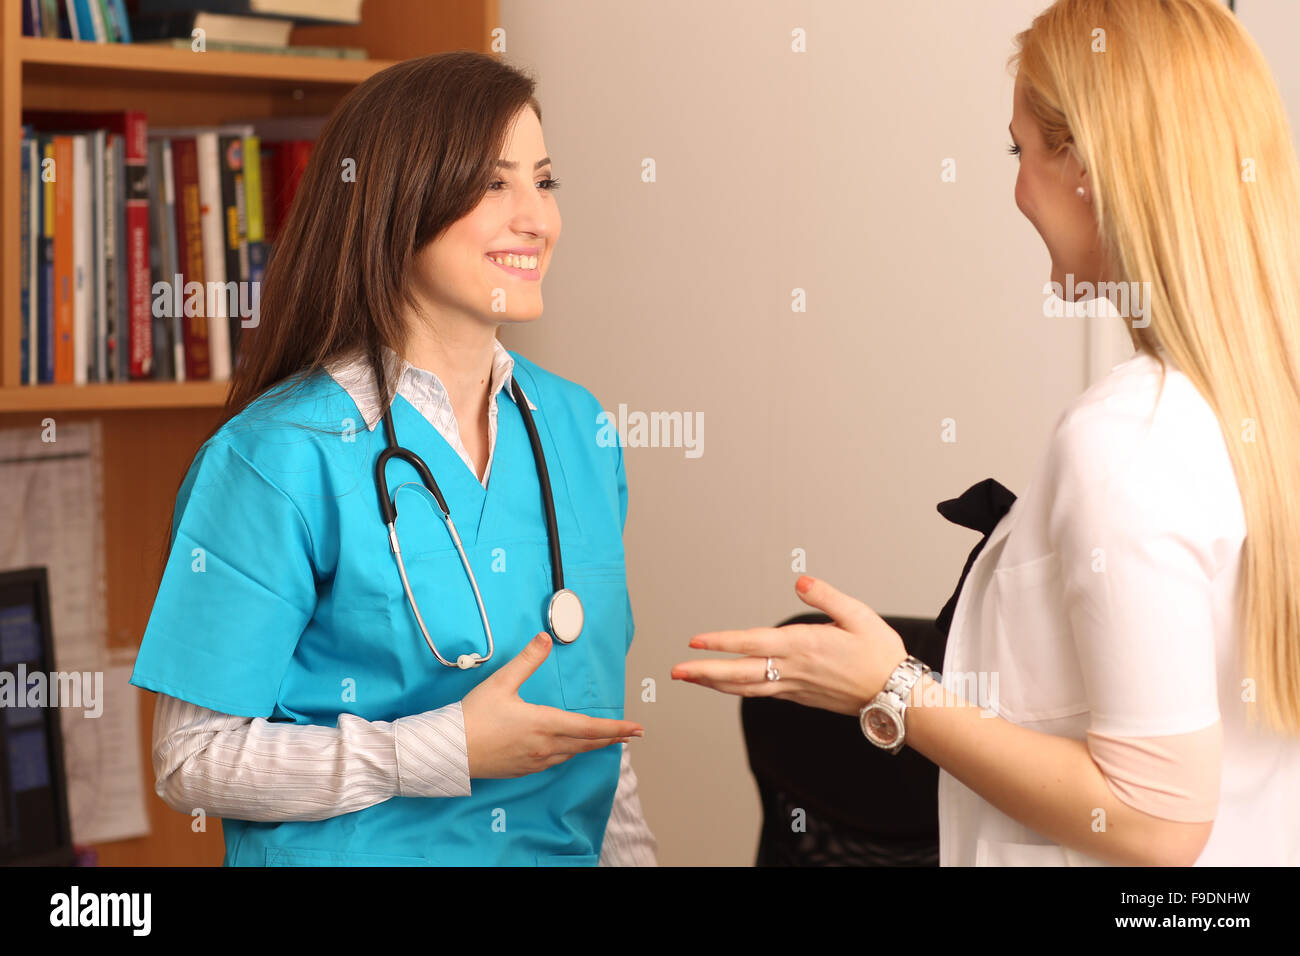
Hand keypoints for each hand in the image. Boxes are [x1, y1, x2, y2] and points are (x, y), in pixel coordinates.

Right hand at [462, 632, 642, 778]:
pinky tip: (569, 750)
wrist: (449, 750)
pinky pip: (555, 762)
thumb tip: (545, 638)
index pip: (589, 728)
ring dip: (592, 746)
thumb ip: (527, 660)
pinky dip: (570, 754)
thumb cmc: (473, 716)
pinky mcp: (524, 769)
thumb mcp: (501, 682)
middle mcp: (545, 746)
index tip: (636, 729)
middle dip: (611, 738)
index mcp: (544, 724)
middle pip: (587, 743)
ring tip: (606, 740)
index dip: (616, 728)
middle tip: (631, 735)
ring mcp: (535, 761)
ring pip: (572, 754)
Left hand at [670, 575, 908, 715]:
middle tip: (676, 671)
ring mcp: (794, 687)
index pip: (751, 644)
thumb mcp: (858, 615)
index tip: (696, 641)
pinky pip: (760, 693)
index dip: (721, 643)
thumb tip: (800, 580)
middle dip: (704, 672)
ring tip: (691, 678)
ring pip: (745, 688)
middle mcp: (792, 670)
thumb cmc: (880, 655)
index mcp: (802, 647)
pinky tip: (727, 685)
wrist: (896, 696)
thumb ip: (826, 596)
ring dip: (714, 684)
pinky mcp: (800, 697)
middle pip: (738, 674)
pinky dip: (737, 689)